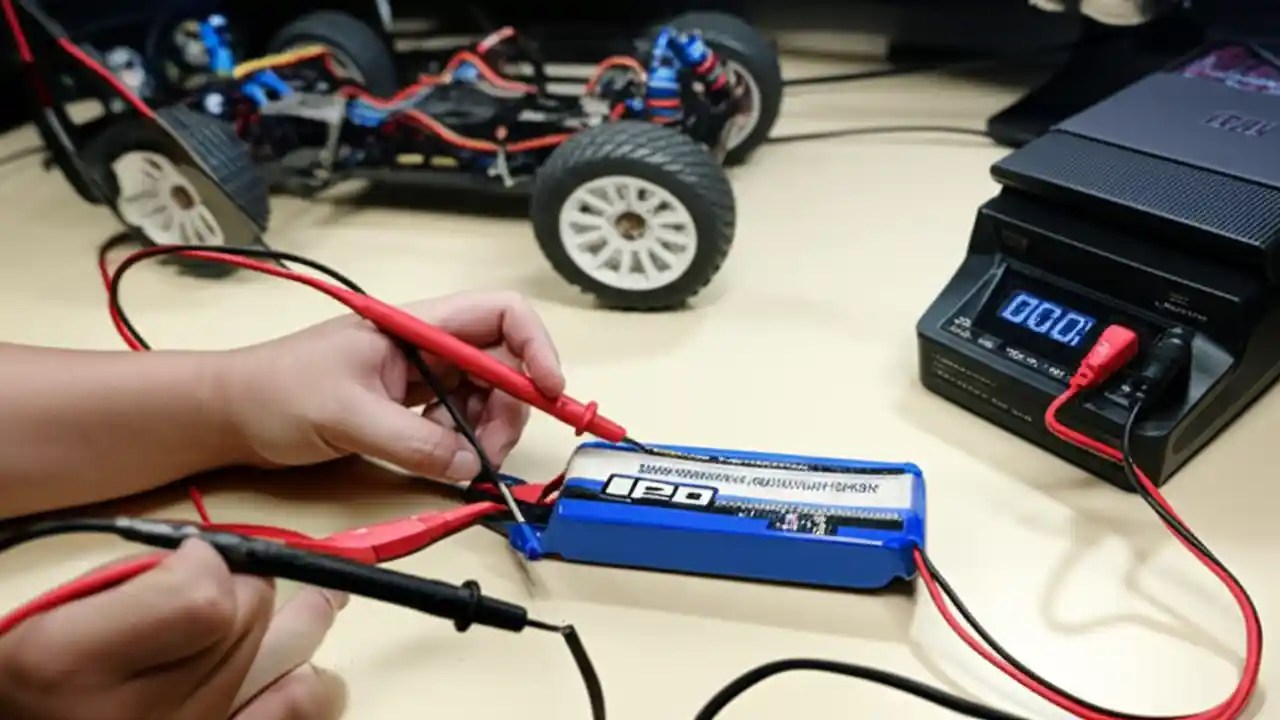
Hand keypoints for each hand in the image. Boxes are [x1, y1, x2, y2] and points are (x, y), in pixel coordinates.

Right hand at [0, 539, 347, 719]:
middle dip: (247, 586)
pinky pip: (295, 714)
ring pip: (293, 669)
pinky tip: (304, 665)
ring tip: (313, 604)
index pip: (203, 599)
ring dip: (300, 628)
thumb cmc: (47, 668)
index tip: (192, 558)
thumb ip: (144, 576)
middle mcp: (137, 718)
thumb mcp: (65, 609)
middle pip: (248, 623)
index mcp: (76, 663)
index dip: (209, 564)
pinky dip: (309, 686)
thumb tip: (225, 557)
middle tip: (231, 582)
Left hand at [221, 291, 563, 482]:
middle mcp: (426, 346)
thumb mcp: (346, 415)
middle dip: (510, 407)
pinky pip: (458, 423)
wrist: (229, 415)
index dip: (535, 346)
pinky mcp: (408, 407)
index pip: (500, 314)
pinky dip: (465, 445)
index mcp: (415, 326)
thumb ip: (412, 440)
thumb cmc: (274, 393)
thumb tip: (469, 466)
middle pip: (502, 363)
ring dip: (488, 433)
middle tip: (490, 454)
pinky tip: (446, 462)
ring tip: (465, 465)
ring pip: (485, 398)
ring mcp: (418, 377)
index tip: (547, 391)